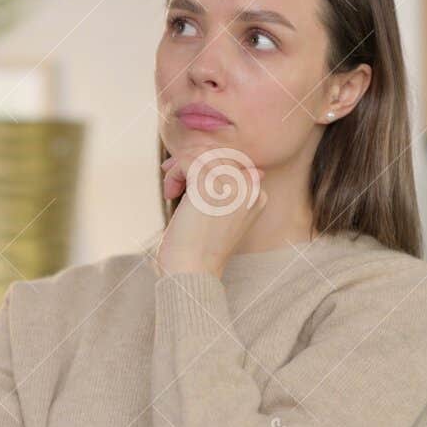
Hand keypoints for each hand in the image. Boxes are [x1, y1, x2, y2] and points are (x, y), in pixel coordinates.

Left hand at [155, 147, 265, 277]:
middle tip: (171, 174)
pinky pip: (186, 160)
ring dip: (180, 168)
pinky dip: (173, 174)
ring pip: (202, 153)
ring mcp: (231, 184)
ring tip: (172, 189)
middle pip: (218, 153)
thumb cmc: (200, 251)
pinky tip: (170, 194)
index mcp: (257, 196)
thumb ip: (225, 190)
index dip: (208, 163)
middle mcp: (250, 187)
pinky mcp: (209, 184)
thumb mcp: (220, 218)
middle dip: (191, 160)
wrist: (191, 273)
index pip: (234, 160)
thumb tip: (209, 159)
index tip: (187, 177)